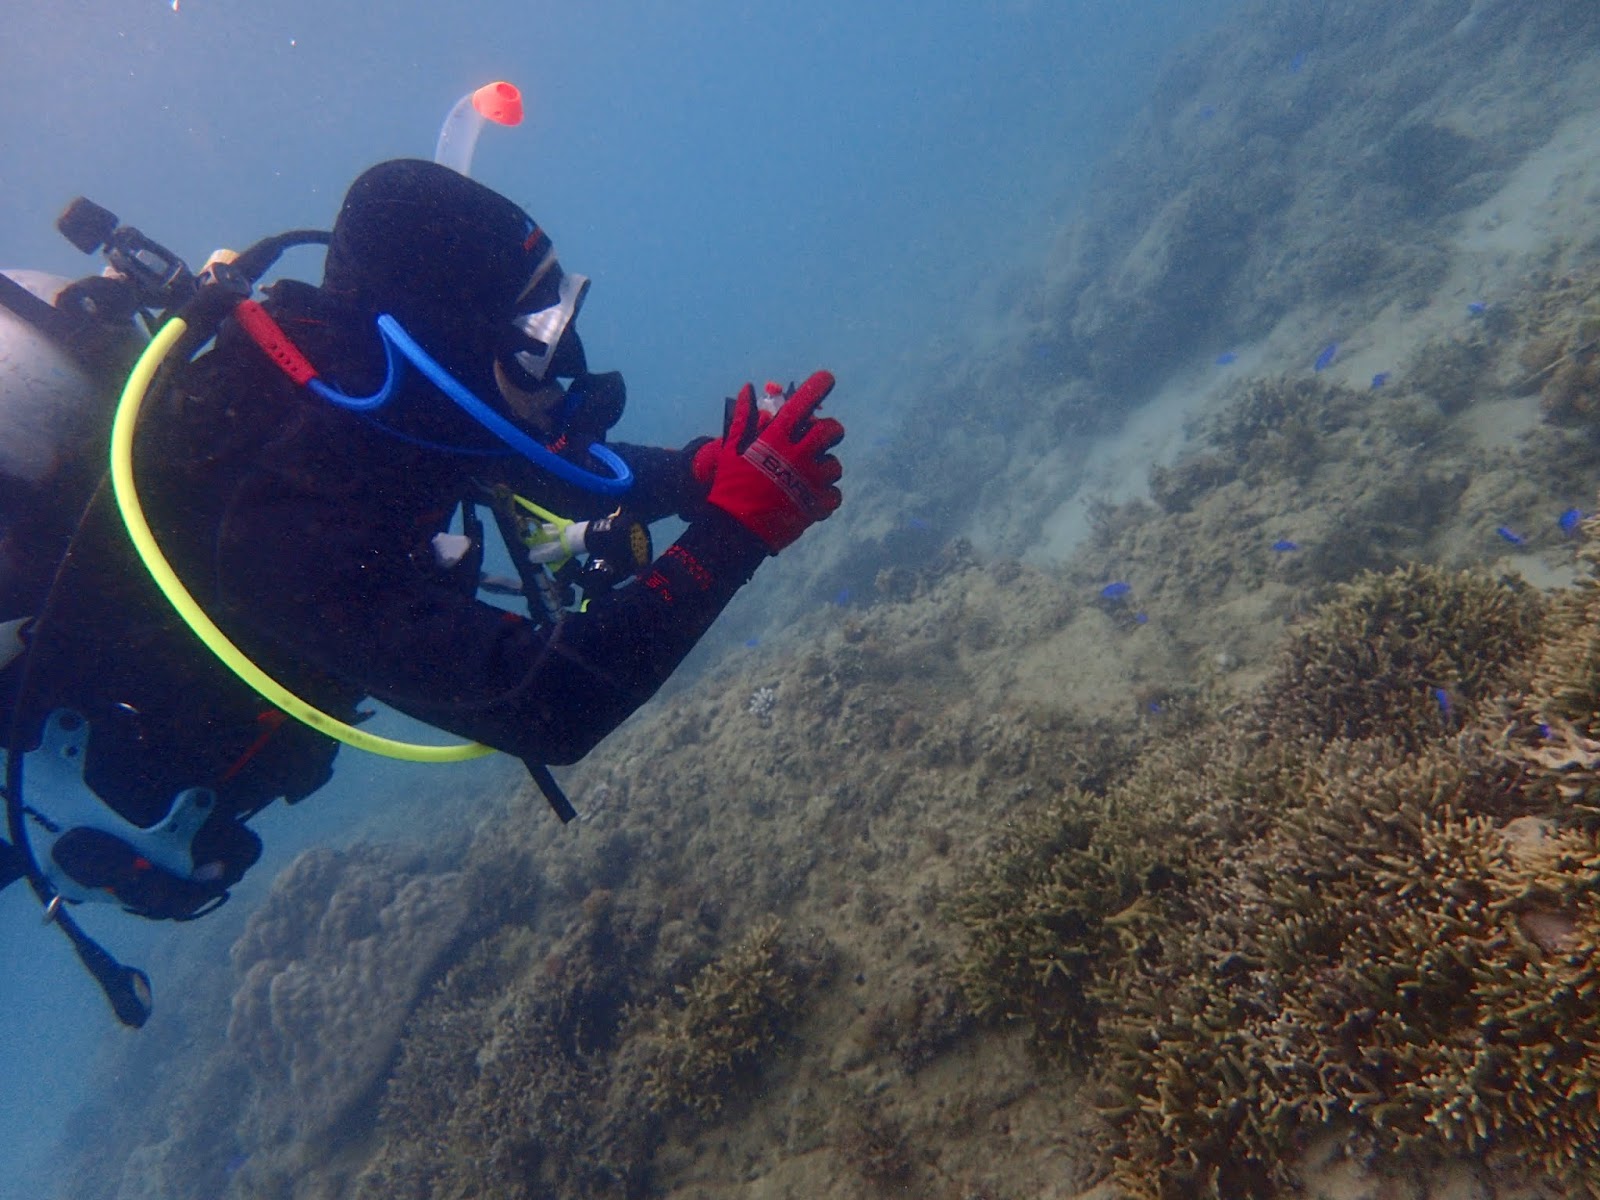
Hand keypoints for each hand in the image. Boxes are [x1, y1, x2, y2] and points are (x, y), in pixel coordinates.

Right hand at [705, 370, 842, 551]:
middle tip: (823, 437)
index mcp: (777, 439)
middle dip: (832, 431)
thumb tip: (748, 389)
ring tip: (810, 475)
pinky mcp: (816, 505)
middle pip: (831, 432)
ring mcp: (810, 481)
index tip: (827, 379)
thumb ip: (743, 417)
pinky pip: (835, 495)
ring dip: (826, 467)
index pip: (803, 404)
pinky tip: (813, 497)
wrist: (734, 529)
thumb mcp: (732, 447)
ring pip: (835, 465)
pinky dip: (827, 495)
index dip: (818, 386)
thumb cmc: (730, 484)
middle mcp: (798, 455)